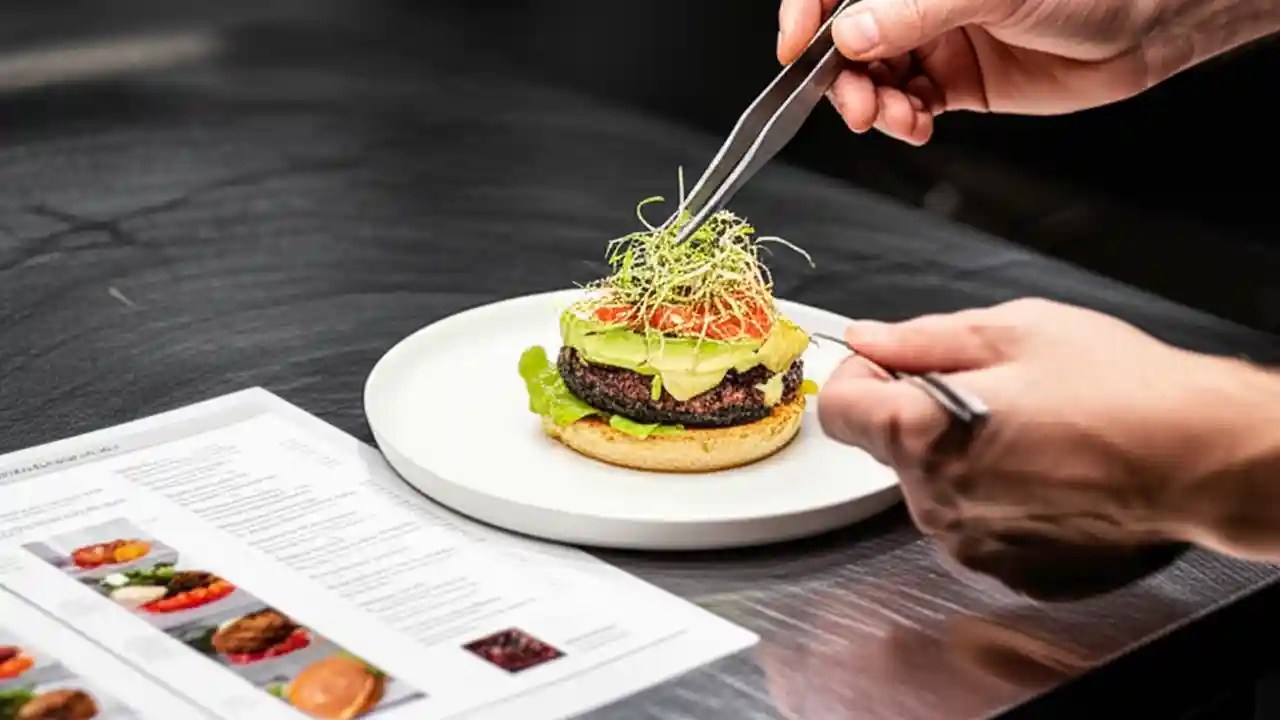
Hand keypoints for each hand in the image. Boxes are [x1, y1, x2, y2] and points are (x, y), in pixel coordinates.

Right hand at [777, 0, 1279, 144]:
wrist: (1147, 23)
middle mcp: (919, 2)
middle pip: (847, 38)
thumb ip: (912, 13)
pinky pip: (907, 105)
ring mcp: (935, 39)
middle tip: (857, 101)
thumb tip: (849, 35)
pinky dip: (901, 121)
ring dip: (870, 104)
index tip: (796, 47)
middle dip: (841, 74)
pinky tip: (915, 124)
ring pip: (873, 77)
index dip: (807, 12)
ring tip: (891, 117)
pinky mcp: (956, 81)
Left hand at [816, 298, 1279, 595]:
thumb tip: (870, 339)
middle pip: (887, 446)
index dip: (861, 375)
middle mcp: (935, 500)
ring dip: (959, 454)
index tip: (898, 363)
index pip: (837, 409)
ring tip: (1029, 430)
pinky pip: (973, 521)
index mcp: (922, 435)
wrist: (1200, 460)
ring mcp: (970, 542)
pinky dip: (994, 494)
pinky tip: (1045, 470)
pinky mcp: (1007, 568)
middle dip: (918, 411)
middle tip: (988, 387)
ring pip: (932, 484)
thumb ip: (922, 339)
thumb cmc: (1120, 392)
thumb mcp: (1014, 331)